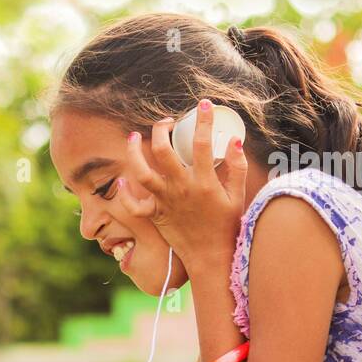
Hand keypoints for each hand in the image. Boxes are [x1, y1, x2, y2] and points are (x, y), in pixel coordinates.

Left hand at [119, 99, 247, 265]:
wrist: (211, 257)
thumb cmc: (227, 226)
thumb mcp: (237, 196)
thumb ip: (236, 168)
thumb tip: (234, 141)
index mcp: (204, 181)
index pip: (202, 143)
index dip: (203, 120)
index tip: (203, 105)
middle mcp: (181, 188)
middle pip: (163, 150)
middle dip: (161, 129)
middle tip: (165, 123)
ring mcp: (165, 201)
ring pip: (142, 172)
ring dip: (134, 152)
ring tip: (132, 138)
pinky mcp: (155, 215)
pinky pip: (133, 204)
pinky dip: (126, 193)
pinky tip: (124, 180)